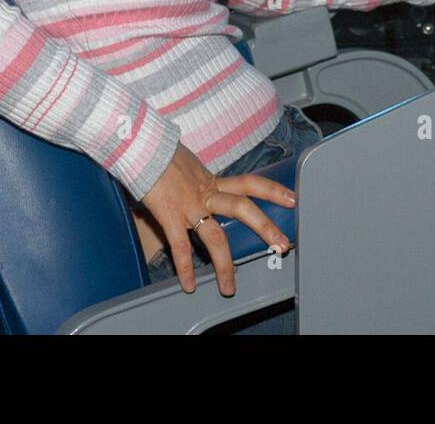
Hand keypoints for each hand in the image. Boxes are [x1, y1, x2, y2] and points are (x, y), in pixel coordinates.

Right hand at [139, 143, 296, 295]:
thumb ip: (199, 180)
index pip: (250, 183)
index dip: (273, 191)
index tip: (293, 199)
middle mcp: (206, 192)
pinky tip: (189, 284)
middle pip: (243, 207)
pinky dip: (185, 267)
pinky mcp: (169, 214)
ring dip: (225, 264)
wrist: (141, 146)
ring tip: (229, 287)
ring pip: (215, 235)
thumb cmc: (161, 154)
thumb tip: (204, 188)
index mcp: (212, 180)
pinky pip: (180, 245)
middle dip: (265, 227)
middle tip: (283, 244)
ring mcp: (189, 205)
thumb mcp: (188, 165)